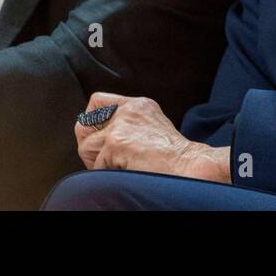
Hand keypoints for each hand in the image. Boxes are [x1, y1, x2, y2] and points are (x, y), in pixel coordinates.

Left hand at [75, 93, 229, 182]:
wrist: (191, 167)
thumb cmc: (176, 158)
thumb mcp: (154, 127)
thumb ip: (131, 125)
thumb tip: (103, 137)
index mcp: (138, 105)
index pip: (97, 101)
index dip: (92, 122)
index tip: (100, 138)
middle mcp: (128, 110)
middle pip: (84, 124)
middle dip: (89, 145)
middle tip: (104, 160)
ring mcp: (121, 126)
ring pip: (87, 146)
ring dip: (97, 162)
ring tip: (116, 168)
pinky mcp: (117, 143)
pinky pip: (97, 165)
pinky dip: (107, 174)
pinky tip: (125, 173)